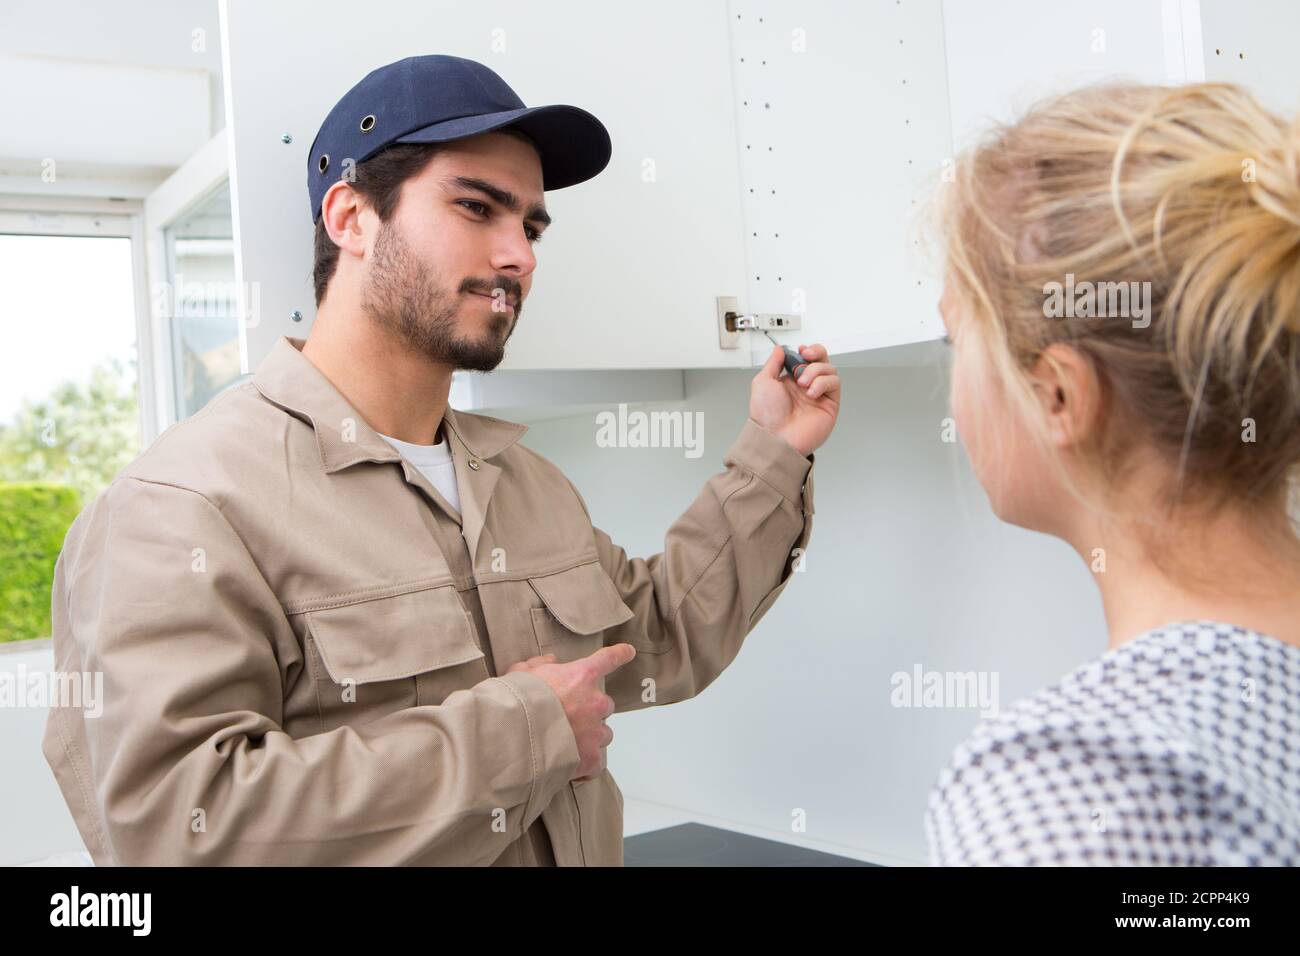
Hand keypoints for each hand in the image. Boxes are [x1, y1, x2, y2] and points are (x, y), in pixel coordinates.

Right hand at [506, 644, 636, 780]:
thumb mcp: (522, 673)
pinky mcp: (590, 758)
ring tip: (567, 743)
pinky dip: (586, 764)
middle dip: (590, 710)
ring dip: (590, 736)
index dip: (620, 654)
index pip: (608, 659)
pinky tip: (572, 766)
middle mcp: (595, 702)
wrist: (513, 735)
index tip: (628, 652)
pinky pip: (596, 762)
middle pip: (604, 705)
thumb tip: (550, 662)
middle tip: (569, 717)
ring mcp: (595, 731)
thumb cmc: (517, 701)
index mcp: (582, 676)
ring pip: (603, 734)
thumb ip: (539, 664)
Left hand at [748, 343, 840, 456]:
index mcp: (791, 381)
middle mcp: (806, 386)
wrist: (776, 437)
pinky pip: (834, 384)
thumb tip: (780, 349)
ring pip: (829, 370)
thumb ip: (773, 363)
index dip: (808, 350)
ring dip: (816, 371)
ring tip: (803, 384)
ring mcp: (819, 395)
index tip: (802, 350)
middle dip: (816, 352)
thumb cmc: (767, 416)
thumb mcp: (763, 382)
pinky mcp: (830, 404)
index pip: (806, 358)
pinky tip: (811, 392)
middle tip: (806, 356)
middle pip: (822, 360)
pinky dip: (823, 383)